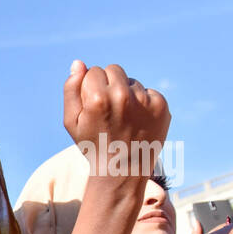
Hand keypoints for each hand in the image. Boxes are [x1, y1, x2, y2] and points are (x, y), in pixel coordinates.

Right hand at [63, 61, 169, 181]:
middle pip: (113, 70)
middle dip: (108, 85)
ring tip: (123, 120)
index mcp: (97, 99)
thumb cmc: (92, 144)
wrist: (121, 170)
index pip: (93, 71)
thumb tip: (79, 63)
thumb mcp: (71, 121)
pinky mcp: (161, 105)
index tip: (93, 108)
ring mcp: (144, 100)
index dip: (90, 89)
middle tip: (108, 111)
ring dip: (126, 94)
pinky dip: (143, 104)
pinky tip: (137, 122)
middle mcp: (122, 96)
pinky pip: (148, 92)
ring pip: (131, 82)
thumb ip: (71, 90)